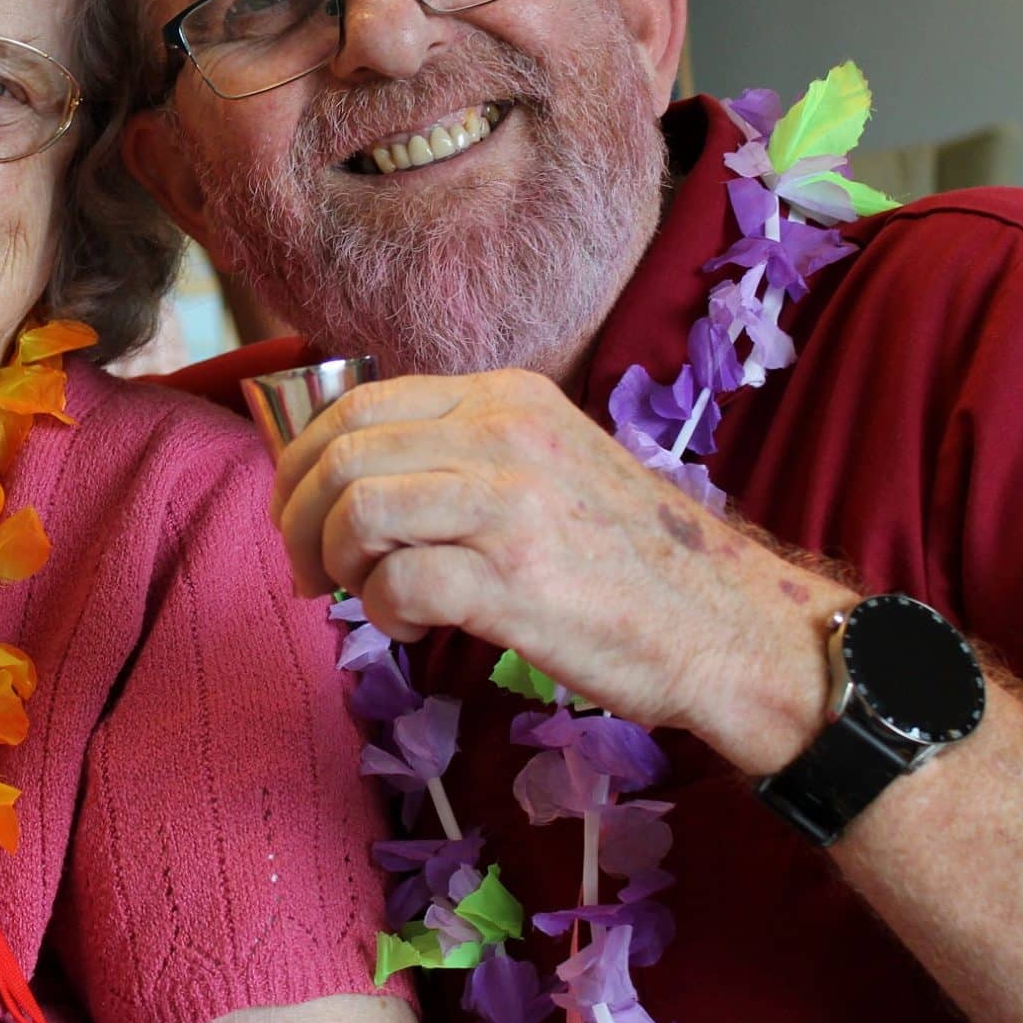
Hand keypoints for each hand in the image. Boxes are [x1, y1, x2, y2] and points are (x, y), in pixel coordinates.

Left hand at [270, 368, 852, 772]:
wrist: (727, 625)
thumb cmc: (628, 557)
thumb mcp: (547, 462)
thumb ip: (463, 451)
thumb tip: (351, 475)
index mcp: (506, 396)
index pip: (359, 401)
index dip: (303, 460)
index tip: (295, 510)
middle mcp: (504, 432)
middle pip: (343, 452)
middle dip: (297, 517)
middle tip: (305, 570)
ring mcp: (510, 503)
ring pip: (356, 508)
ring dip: (334, 563)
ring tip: (361, 597)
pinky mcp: (514, 579)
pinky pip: (397, 582)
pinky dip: (382, 612)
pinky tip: (410, 626)